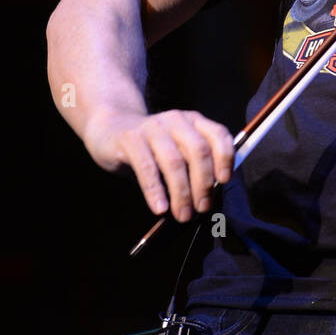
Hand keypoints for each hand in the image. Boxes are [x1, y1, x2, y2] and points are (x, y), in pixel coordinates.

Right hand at [84, 106, 234, 222]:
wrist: (110, 128)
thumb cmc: (152, 146)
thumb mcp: (177, 149)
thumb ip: (194, 165)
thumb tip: (208, 197)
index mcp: (194, 121)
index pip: (218, 135)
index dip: (225, 158)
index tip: (224, 182)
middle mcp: (176, 120)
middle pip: (198, 151)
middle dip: (203, 183)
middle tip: (203, 207)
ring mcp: (153, 128)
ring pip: (174, 161)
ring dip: (181, 192)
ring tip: (183, 214)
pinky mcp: (130, 139)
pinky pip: (147, 167)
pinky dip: (155, 190)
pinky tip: (160, 208)